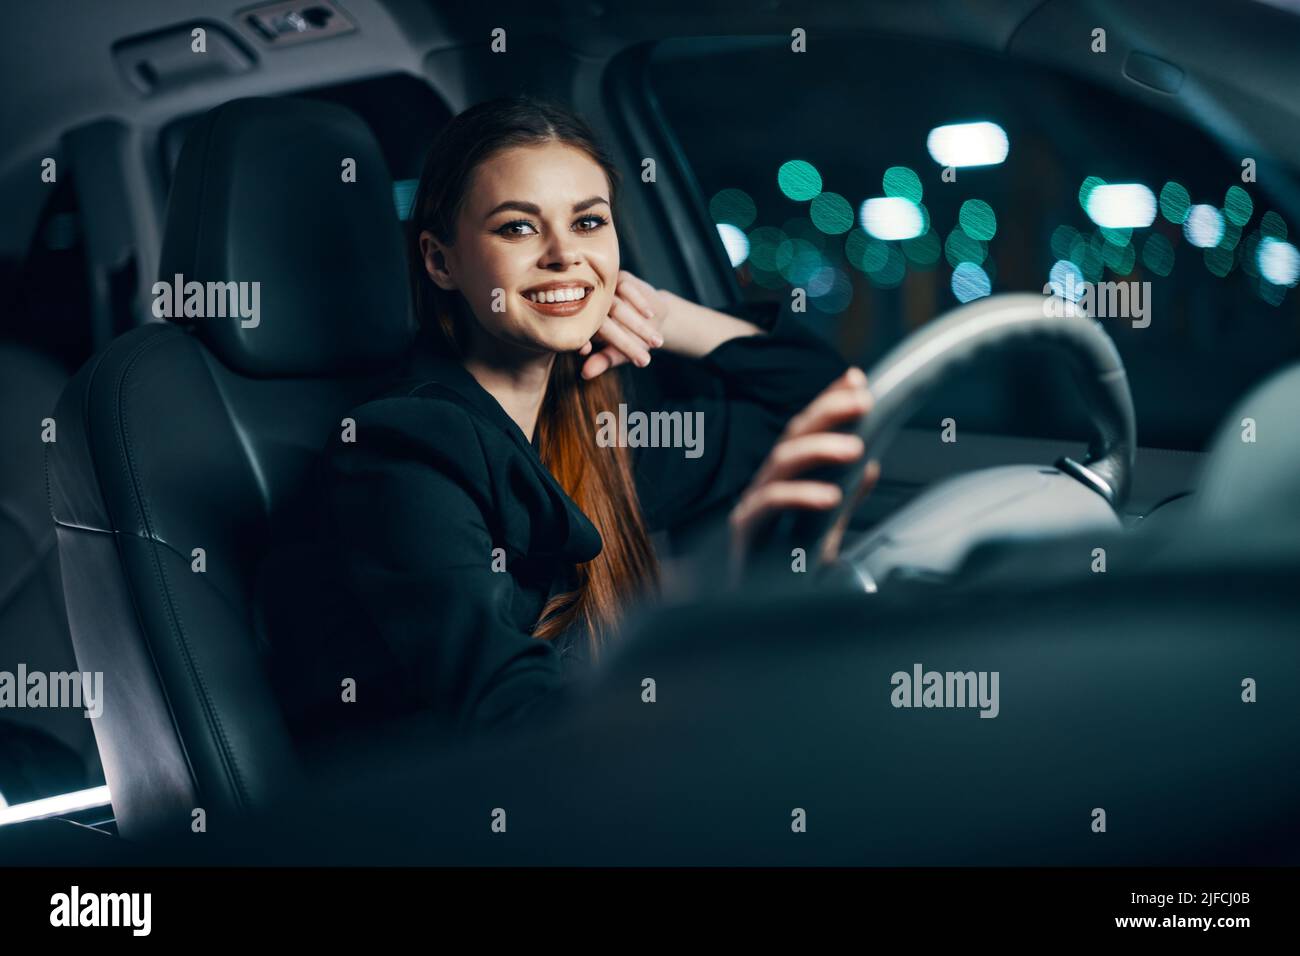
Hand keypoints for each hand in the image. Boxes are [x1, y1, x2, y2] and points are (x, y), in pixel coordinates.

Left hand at [579, 270, 672, 379]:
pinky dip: (639, 302)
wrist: (653, 316)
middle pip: (600, 321)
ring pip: (615, 305)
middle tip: (643, 359)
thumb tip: (585, 374)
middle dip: (623, 342)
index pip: (581, 333)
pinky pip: (626, 287)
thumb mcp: (618, 353)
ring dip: (637, 324)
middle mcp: (590, 305)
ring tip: (655, 342)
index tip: (605, 359)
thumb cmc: (632, 339)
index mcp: (583, 323)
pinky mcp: (618, 278)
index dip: (588, 345)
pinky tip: (650, 315)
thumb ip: (602, 361)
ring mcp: (605, 291)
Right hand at [728, 366, 879, 572]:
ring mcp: (750, 508)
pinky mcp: (742, 534)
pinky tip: (830, 497)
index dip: (828, 404)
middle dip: (827, 412)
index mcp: (783, 484)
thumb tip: (870, 466)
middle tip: (862, 399)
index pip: (805, 433)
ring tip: (854, 449)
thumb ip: (843, 503)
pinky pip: (769, 504)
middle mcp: (764, 488)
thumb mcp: (822, 537)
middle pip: (793, 436)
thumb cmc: (775, 578)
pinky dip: (801, 495)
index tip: (855, 380)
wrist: (738, 619)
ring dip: (819, 448)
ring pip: (781, 462)